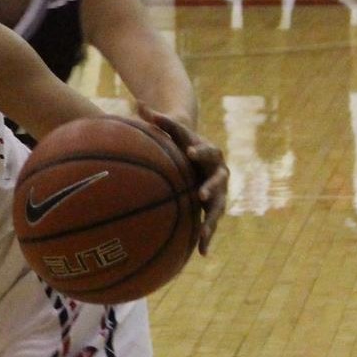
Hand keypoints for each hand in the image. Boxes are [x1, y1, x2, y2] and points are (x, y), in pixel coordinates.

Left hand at [139, 104, 227, 255]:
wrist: (197, 154)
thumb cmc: (180, 140)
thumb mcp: (171, 129)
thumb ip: (157, 118)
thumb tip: (137, 102)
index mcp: (209, 153)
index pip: (206, 151)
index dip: (199, 151)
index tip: (189, 152)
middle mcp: (219, 173)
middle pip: (219, 181)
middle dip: (212, 188)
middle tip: (202, 195)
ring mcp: (218, 192)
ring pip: (218, 208)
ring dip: (212, 221)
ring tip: (204, 234)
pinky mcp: (213, 208)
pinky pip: (211, 224)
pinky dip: (206, 238)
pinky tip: (201, 254)